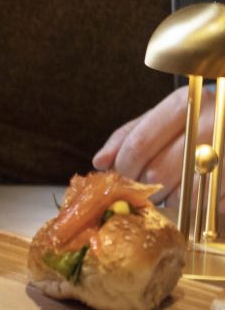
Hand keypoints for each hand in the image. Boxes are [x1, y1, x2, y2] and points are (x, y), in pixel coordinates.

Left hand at [93, 85, 215, 202]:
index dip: (124, 166)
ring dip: (167, 199)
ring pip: (181, 194)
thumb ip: (130, 135)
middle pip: (157, 172)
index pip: (139, 143)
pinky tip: (192, 192)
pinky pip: (205, 203)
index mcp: (184, 104)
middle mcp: (209, 124)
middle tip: (142, 186)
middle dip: (142, 186)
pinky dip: (192, 205)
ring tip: (169, 188)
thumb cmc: (196, 119)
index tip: (119, 175)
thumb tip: (100, 162)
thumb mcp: (163, 116)